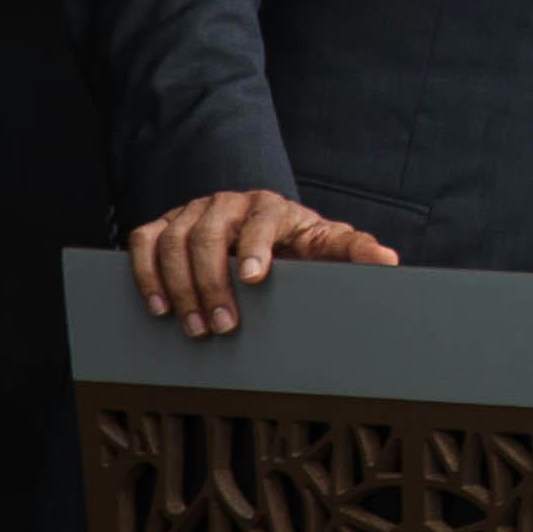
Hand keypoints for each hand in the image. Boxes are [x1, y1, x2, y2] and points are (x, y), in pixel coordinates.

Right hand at [125, 190, 400, 335]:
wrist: (261, 231)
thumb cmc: (295, 242)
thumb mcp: (327, 244)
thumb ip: (355, 250)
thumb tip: (388, 261)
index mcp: (270, 205)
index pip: (260, 218)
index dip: (254, 246)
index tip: (254, 278)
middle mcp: (228, 203)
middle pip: (208, 235)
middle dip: (212, 283)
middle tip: (222, 326)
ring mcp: (192, 211)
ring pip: (173, 241)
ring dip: (180, 287)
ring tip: (194, 327)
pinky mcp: (164, 225)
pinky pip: (143, 242)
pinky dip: (145, 274)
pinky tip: (159, 306)